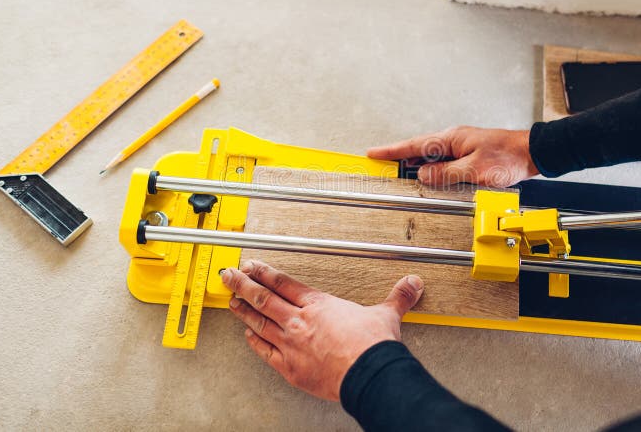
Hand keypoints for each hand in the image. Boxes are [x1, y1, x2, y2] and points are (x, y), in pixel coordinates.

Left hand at [220, 260, 423, 400]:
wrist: (369, 375)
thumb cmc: (373, 346)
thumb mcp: (386, 315)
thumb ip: (397, 297)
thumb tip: (412, 284)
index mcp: (319, 304)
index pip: (284, 283)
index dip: (265, 272)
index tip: (251, 265)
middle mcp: (300, 321)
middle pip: (264, 299)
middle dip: (242, 285)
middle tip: (228, 276)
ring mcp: (291, 345)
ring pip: (259, 323)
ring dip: (243, 311)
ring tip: (232, 301)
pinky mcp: (290, 368)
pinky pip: (265, 351)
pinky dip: (254, 342)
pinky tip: (247, 335)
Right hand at [367, 126, 538, 187]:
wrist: (532, 153)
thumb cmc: (508, 158)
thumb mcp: (474, 170)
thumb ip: (446, 173)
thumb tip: (423, 175)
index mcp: (451, 138)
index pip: (414, 145)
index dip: (392, 151)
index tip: (373, 153)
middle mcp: (453, 139)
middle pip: (419, 149)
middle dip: (398, 156)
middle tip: (379, 164)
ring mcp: (461, 145)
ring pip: (430, 155)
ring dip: (414, 163)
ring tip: (398, 172)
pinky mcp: (468, 153)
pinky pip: (442, 160)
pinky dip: (430, 166)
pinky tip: (429, 175)